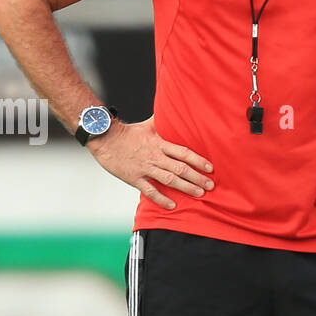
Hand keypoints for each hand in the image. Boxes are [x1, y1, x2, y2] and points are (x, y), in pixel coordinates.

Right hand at [87, 117, 213, 209]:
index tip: (210, 168)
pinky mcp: (134, 178)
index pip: (183, 152)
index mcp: (159, 143)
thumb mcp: (148, 125)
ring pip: (169, 179)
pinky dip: (161, 199)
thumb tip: (175, 109)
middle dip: (197, 177)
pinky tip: (172, 205)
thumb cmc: (128, 133)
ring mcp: (145, 168)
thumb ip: (163, 122)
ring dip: (186, 188)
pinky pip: (150, 191)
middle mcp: (155, 156)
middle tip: (211, 185)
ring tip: (199, 194)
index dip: (198, 160)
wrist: (104, 139)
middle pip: (180, 168)